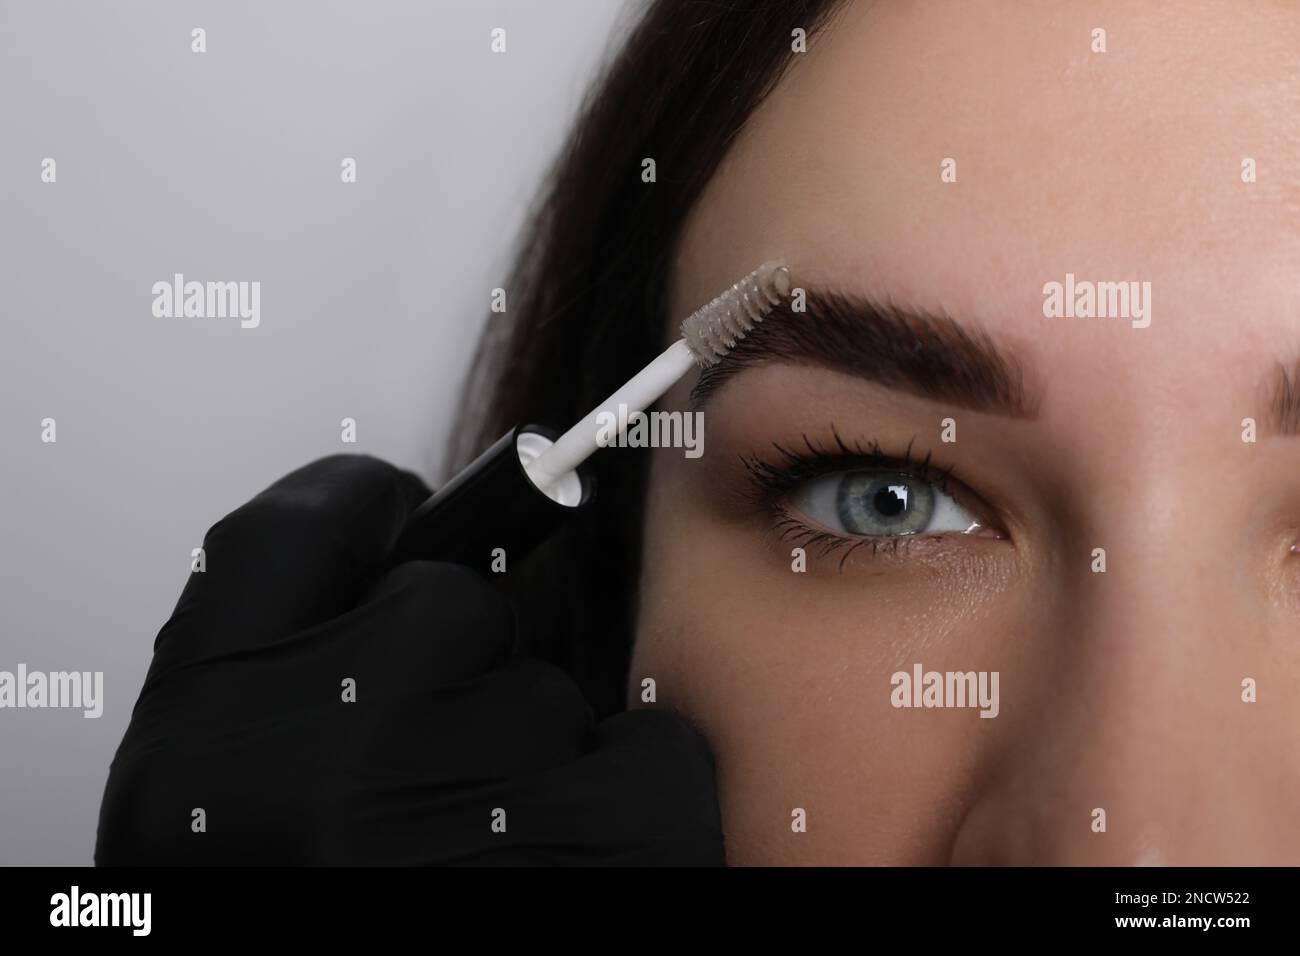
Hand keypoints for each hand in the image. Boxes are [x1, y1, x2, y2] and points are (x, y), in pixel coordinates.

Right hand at [95, 454, 723, 864]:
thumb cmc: (326, 916)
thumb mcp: (233, 827)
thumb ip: (286, 688)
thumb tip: (398, 563)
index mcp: (201, 763)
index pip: (287, 535)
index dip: (356, 513)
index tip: (397, 515)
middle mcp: (322, 771)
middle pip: (446, 606)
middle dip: (462, 677)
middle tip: (447, 798)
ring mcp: (473, 804)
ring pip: (549, 685)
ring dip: (541, 766)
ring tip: (499, 874)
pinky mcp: (618, 843)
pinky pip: (651, 747)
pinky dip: (631, 803)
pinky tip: (574, 882)